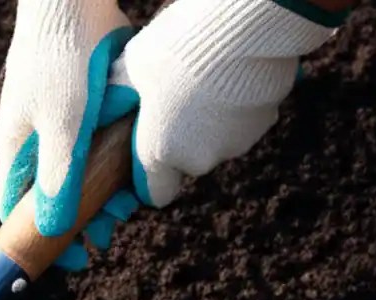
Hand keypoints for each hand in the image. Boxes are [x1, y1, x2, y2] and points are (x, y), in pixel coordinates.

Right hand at [0, 0, 131, 237]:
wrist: (70, 0)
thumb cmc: (60, 62)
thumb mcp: (62, 128)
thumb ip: (58, 179)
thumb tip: (54, 231)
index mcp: (14, 152)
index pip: (17, 213)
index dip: (43, 242)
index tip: (79, 259)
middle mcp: (30, 141)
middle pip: (51, 196)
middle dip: (82, 218)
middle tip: (116, 226)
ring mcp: (54, 122)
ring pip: (75, 172)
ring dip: (101, 191)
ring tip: (131, 197)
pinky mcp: (79, 104)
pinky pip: (91, 145)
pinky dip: (109, 159)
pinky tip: (132, 160)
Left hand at [108, 0, 342, 210]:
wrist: (241, 30)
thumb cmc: (175, 48)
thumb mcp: (131, 68)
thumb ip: (120, 96)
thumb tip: (111, 103)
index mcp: (159, 153)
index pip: (156, 192)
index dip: (151, 175)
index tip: (148, 150)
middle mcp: (198, 160)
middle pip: (187, 162)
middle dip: (181, 139)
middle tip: (175, 100)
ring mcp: (235, 144)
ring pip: (217, 141)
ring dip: (210, 122)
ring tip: (204, 83)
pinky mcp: (264, 123)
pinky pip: (244, 121)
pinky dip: (236, 108)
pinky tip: (230, 77)